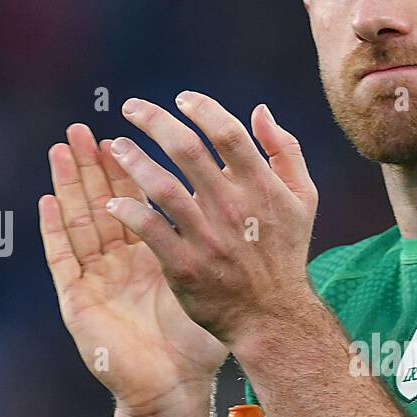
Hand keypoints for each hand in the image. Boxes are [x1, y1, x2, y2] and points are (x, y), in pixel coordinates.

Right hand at [40, 123, 227, 416]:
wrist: (176, 388)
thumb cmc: (199, 343)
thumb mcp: (216, 285)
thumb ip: (227, 244)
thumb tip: (246, 204)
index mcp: (154, 254)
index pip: (141, 200)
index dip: (133, 167)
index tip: (134, 130)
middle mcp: (121, 263)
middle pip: (103, 202)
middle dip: (95, 165)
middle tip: (86, 127)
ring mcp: (98, 279)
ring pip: (80, 221)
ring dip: (70, 184)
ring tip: (63, 148)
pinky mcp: (79, 300)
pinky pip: (63, 259)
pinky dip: (54, 230)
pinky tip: (48, 201)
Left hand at [101, 93, 318, 352]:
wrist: (275, 317)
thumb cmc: (285, 253)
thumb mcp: (303, 199)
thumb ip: (285, 151)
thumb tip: (259, 111)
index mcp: (261, 187)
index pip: (227, 132)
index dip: (201, 108)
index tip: (181, 99)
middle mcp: (233, 208)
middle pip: (187, 150)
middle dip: (154, 120)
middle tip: (131, 107)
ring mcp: (208, 238)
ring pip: (162, 187)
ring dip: (133, 161)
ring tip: (114, 147)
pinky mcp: (186, 266)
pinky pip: (150, 230)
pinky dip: (129, 212)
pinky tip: (114, 202)